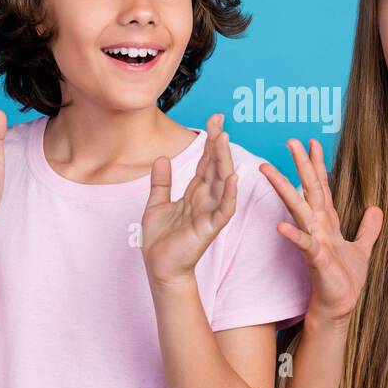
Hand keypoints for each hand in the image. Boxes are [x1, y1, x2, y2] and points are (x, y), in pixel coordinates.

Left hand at [142, 112, 238, 287]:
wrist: (160, 268)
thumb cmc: (161, 241)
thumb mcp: (156, 204)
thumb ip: (161, 182)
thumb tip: (161, 158)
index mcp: (195, 193)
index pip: (206, 162)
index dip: (210, 141)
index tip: (214, 119)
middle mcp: (206, 199)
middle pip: (215, 166)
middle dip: (218, 144)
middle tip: (219, 122)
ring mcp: (210, 212)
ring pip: (221, 182)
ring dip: (224, 161)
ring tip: (223, 139)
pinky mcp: (210, 227)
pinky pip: (224, 208)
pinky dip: (229, 193)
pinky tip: (231, 177)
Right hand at [258, 137, 382, 323]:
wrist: (339, 307)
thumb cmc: (345, 280)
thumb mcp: (363, 249)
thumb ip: (368, 228)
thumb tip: (376, 208)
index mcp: (327, 222)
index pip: (321, 187)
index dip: (317, 164)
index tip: (312, 142)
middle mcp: (318, 226)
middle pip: (308, 189)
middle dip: (300, 165)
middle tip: (290, 140)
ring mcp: (314, 240)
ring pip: (298, 209)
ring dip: (284, 189)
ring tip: (268, 170)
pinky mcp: (315, 258)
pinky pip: (304, 244)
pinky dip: (294, 235)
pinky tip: (280, 227)